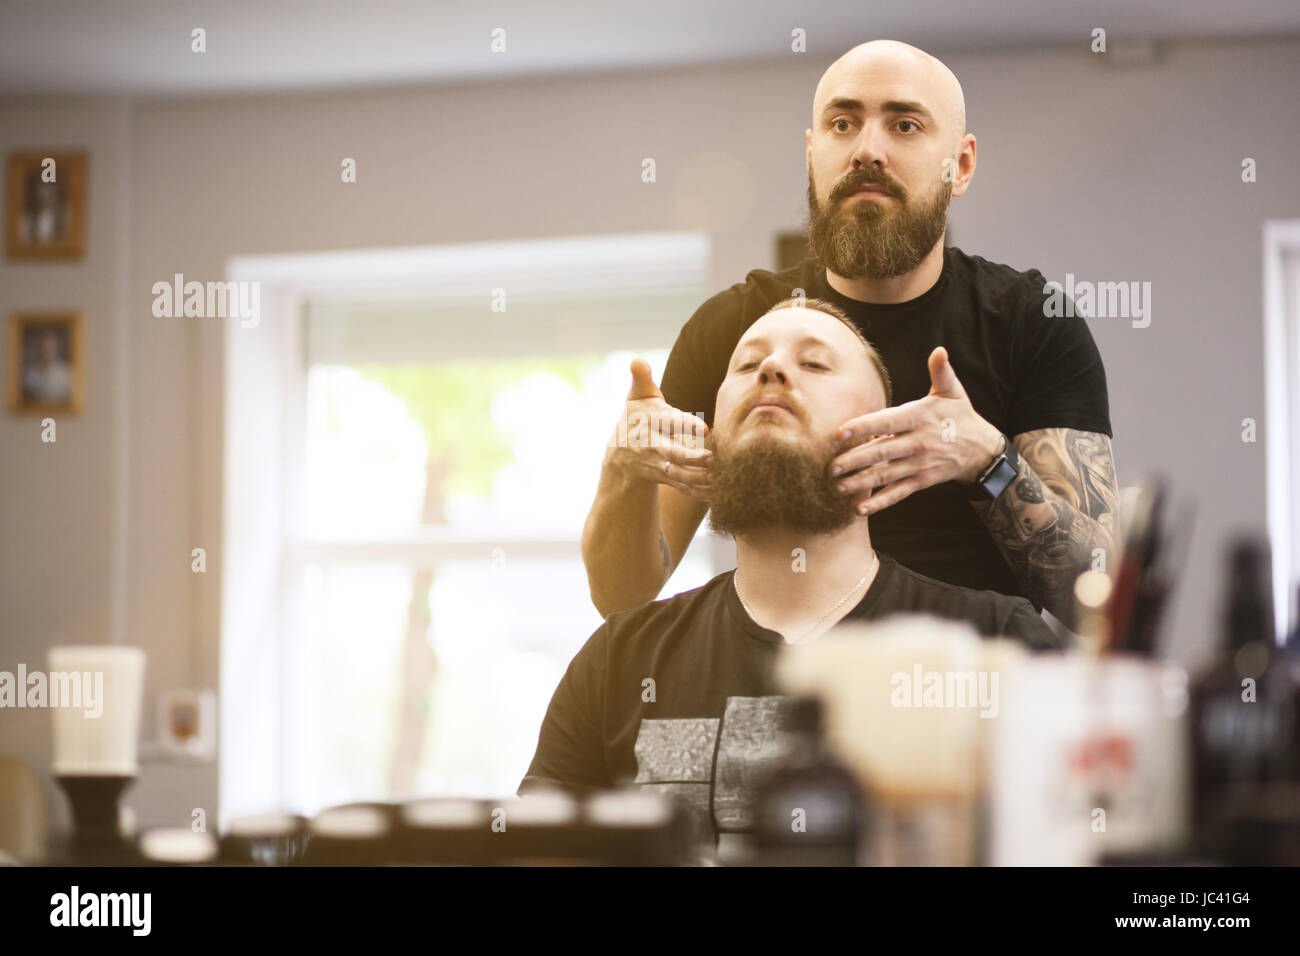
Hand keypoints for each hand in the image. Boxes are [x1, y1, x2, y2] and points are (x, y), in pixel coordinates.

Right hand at [604, 358, 711, 499]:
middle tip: (713, 458)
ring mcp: (659, 465)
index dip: (685, 425)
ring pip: (680, 475)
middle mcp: (654, 446)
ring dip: (700, 478)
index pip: (669, 422)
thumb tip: (636, 360)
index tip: (704, 429)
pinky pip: (684, 488)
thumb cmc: (636, 416)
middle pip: (673, 454)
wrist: (620, 455)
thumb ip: (641, 378)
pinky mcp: (667, 479)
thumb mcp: (637, 396)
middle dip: (692, 458)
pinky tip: (718, 491)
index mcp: (651, 422)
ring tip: (721, 476)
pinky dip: (700, 492)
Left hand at [828, 347, 1002, 514]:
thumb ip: (941, 372)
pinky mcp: (921, 481)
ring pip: (886, 475)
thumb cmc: (960, 416)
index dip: (863, 427)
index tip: (840, 432)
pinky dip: (880, 503)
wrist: (982, 450)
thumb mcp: (953, 392)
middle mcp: (917, 443)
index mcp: (918, 418)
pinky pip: (898, 493)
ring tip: (838, 486)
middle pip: (881, 452)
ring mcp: (919, 465)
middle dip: (855, 460)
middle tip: (830, 466)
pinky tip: (860, 509)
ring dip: (861, 482)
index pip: (886, 422)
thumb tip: (939, 351)